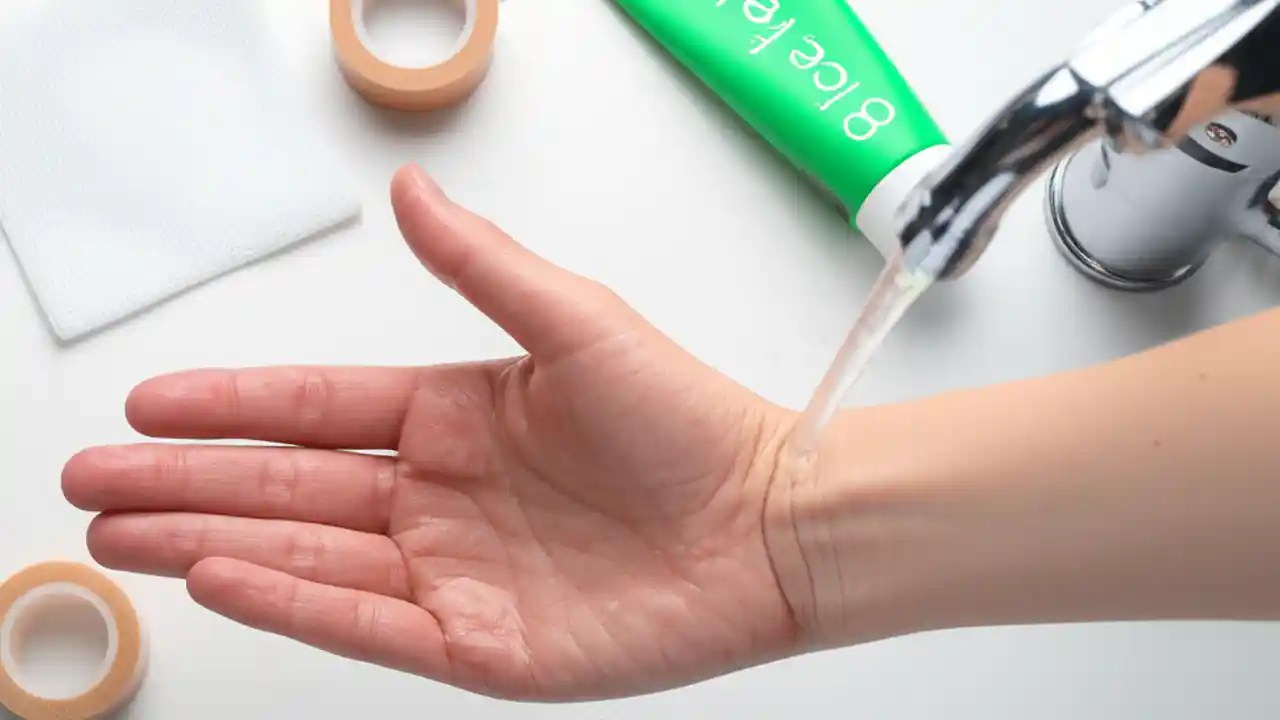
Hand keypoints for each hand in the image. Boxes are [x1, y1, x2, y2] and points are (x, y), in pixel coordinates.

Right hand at [63, 165, 800, 700]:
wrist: (766, 524)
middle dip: (187, 485)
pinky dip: (292, 603)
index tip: (151, 401)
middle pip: (290, 489)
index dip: (231, 407)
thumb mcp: (576, 323)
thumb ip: (484, 267)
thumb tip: (410, 194)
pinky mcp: (479, 643)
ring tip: (122, 534)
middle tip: (92, 481)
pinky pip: (367, 623)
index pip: (316, 411)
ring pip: (309, 557)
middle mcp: (441, 497)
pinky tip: (223, 578)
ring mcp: (454, 573)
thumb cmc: (688, 422)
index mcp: (456, 417)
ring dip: (213, 543)